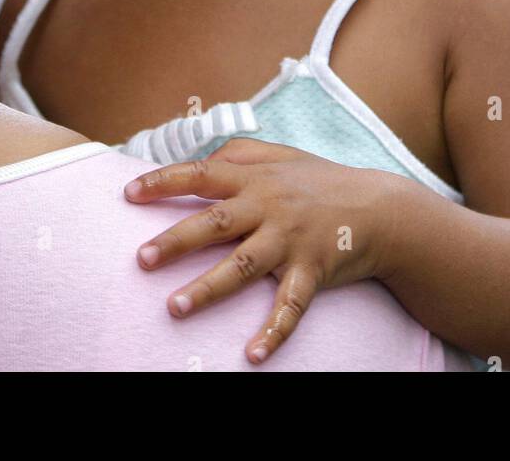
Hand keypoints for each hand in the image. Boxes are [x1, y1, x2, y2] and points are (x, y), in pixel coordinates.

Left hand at [124, 137, 398, 362]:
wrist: (381, 208)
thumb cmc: (323, 181)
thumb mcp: (283, 156)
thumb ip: (240, 154)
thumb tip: (201, 160)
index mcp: (257, 179)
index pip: (202, 175)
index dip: (164, 182)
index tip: (128, 193)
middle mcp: (270, 207)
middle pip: (215, 223)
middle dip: (176, 241)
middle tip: (140, 258)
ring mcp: (290, 240)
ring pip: (243, 266)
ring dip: (208, 288)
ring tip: (174, 308)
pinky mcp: (312, 271)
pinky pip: (290, 306)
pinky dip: (274, 331)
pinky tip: (253, 355)